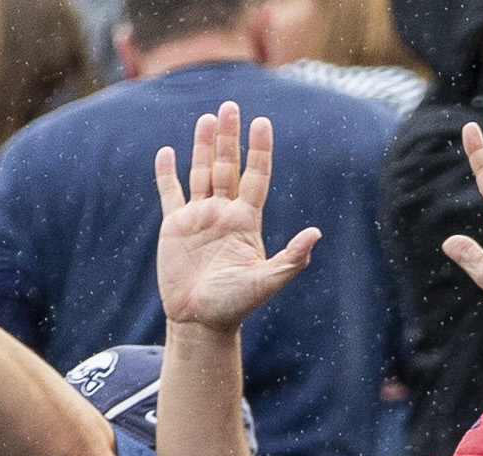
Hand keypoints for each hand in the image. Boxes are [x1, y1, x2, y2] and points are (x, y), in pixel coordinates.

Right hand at [155, 103, 320, 332]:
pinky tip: (168, 151)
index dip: (259, 150)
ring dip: (203, 146)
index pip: (256, 177)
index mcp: (246, 222)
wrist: (200, 322)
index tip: (262, 123)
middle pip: (228, 166)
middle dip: (230, 137)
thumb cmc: (235, 305)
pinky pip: (171, 193)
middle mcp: (224, 214)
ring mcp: (199, 218)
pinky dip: (167, 173)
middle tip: (230, 106)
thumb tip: (316, 233)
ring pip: (202, 173)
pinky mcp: (175, 227)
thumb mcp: (266, 281)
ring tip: (207, 118)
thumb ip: (291, 259)